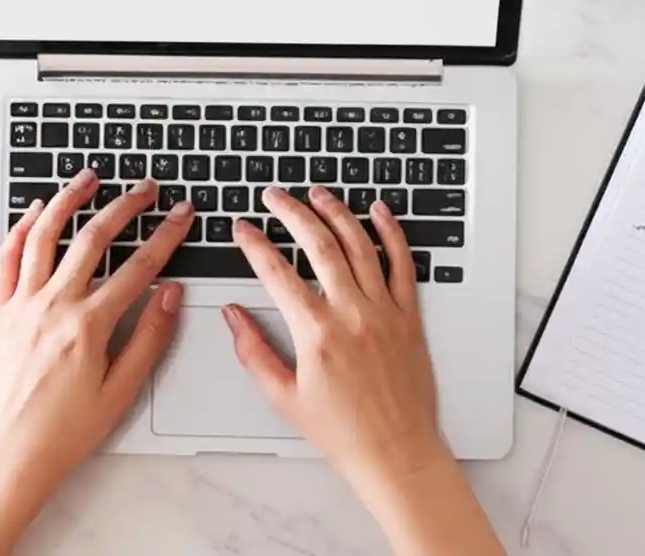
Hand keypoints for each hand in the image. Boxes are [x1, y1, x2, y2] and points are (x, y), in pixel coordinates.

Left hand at [0, 169, 192, 555]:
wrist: (12, 451)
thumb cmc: (67, 428)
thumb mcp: (124, 387)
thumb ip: (151, 335)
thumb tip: (170, 293)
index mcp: (89, 325)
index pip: (139, 266)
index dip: (167, 235)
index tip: (182, 214)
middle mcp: (53, 307)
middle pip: (94, 239)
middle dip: (126, 206)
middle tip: (146, 188)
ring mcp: (21, 305)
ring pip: (45, 236)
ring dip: (69, 201)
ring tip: (88, 178)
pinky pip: (7, 258)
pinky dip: (21, 230)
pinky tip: (35, 213)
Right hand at [226, 186, 442, 483]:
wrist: (395, 451)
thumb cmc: (342, 432)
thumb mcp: (283, 397)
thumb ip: (253, 351)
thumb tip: (233, 316)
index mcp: (316, 333)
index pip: (277, 273)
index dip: (255, 244)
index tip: (242, 228)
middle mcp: (352, 314)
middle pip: (319, 245)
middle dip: (292, 212)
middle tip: (275, 196)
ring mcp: (385, 311)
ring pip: (360, 245)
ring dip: (337, 212)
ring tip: (318, 194)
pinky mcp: (410, 315)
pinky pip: (403, 264)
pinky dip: (392, 233)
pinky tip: (380, 212)